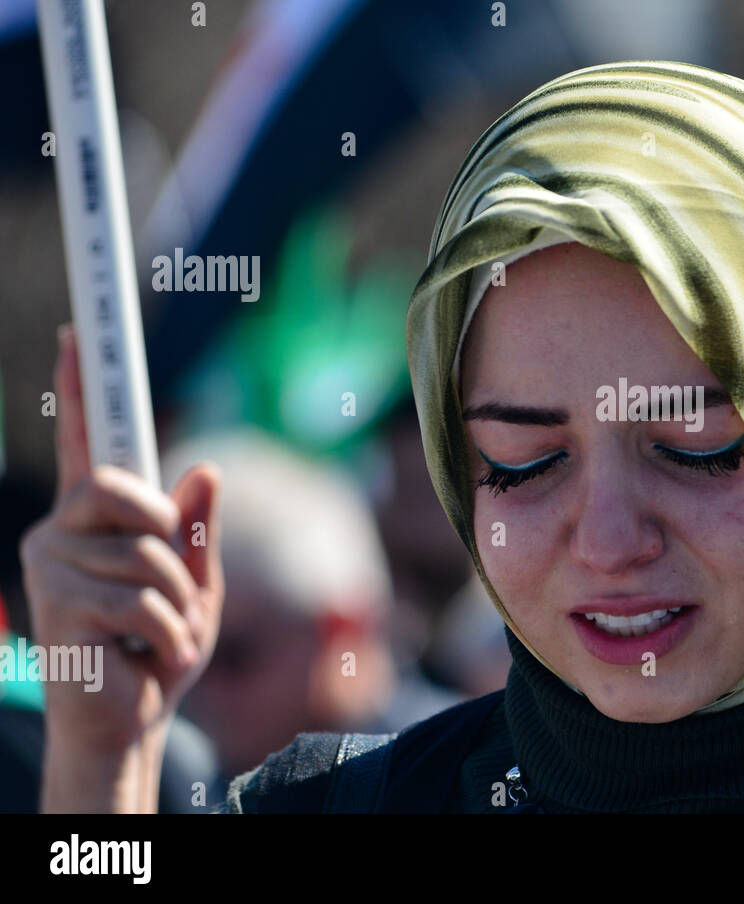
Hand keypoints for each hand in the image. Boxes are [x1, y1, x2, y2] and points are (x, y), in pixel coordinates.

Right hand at [19, 324, 223, 810]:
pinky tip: (145, 655)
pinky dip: (169, 633)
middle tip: (172, 592)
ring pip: (146, 553)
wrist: (130, 718)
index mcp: (97, 516)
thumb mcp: (195, 582)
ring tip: (161, 634)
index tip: (82, 330)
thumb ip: (195, 530)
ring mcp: (50, 561)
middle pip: (123, 487)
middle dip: (168, 541)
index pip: (86, 439)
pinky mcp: (55, 600)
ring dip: (178, 603)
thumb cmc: (159, 644)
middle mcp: (62, 527)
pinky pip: (144, 598)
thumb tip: (203, 470)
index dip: (82, 385)